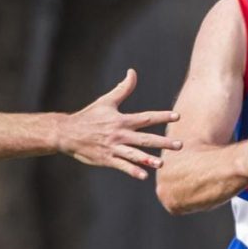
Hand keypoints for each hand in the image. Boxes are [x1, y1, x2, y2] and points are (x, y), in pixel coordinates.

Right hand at [62, 71, 180, 178]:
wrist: (68, 133)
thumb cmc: (89, 116)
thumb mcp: (106, 101)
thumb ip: (123, 88)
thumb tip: (132, 72)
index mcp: (121, 120)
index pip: (146, 118)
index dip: (162, 116)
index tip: (177, 116)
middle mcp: (119, 134)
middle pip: (145, 138)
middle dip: (163, 142)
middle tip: (180, 145)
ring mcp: (113, 148)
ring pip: (134, 155)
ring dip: (148, 160)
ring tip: (161, 164)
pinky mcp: (106, 159)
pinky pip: (121, 166)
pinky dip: (132, 171)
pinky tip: (144, 176)